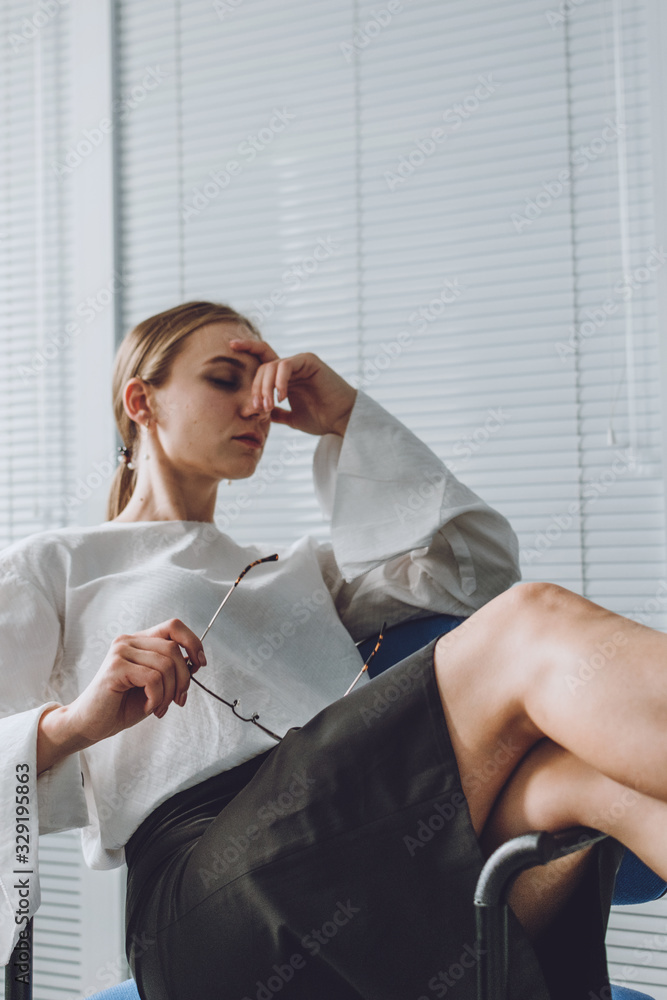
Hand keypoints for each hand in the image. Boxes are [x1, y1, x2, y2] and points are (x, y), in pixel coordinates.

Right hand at [64, 619, 205, 744]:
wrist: (92, 724)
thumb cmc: (123, 705)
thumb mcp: (155, 684)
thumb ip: (172, 669)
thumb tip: (195, 660)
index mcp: (139, 641)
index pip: (174, 626)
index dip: (193, 642)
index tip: (200, 664)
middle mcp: (129, 641)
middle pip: (173, 649)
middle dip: (184, 678)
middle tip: (179, 700)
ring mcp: (120, 652)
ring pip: (166, 665)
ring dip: (170, 692)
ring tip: (160, 707)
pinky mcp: (115, 668)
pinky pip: (153, 679)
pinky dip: (157, 697)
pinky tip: (149, 707)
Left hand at [230, 338, 357, 436]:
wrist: (342, 420)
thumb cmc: (322, 419)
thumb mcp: (291, 417)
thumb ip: (275, 413)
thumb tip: (257, 412)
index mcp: (287, 377)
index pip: (263, 360)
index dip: (247, 349)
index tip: (229, 345)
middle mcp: (292, 366)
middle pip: (262, 367)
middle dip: (255, 388)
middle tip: (258, 408)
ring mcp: (301, 362)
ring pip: (271, 366)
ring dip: (264, 387)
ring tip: (268, 405)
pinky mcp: (309, 361)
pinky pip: (285, 365)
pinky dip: (279, 381)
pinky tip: (282, 397)